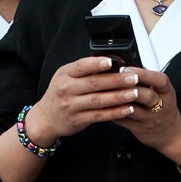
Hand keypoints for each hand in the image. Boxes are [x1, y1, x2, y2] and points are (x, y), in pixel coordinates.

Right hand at [24, 55, 144, 144]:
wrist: (45, 118)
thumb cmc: (59, 94)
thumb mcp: (65, 77)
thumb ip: (84, 71)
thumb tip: (111, 62)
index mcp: (65, 74)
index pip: (81, 66)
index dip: (97, 63)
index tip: (112, 61)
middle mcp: (66, 89)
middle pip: (94, 83)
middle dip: (116, 80)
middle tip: (133, 77)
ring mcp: (72, 106)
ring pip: (99, 100)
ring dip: (119, 96)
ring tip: (135, 92)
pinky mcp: (78, 120)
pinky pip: (100, 116)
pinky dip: (115, 112)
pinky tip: (127, 109)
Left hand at [112, 67, 179, 149]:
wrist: (170, 132)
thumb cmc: (163, 106)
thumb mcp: (161, 90)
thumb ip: (146, 80)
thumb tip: (123, 67)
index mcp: (166, 92)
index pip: (159, 80)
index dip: (143, 74)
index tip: (125, 68)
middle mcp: (161, 106)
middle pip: (147, 96)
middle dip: (129, 87)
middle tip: (113, 79)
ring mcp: (150, 119)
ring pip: (133, 110)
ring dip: (117, 100)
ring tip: (104, 92)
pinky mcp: (139, 129)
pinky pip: (123, 120)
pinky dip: (112, 112)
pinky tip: (102, 105)